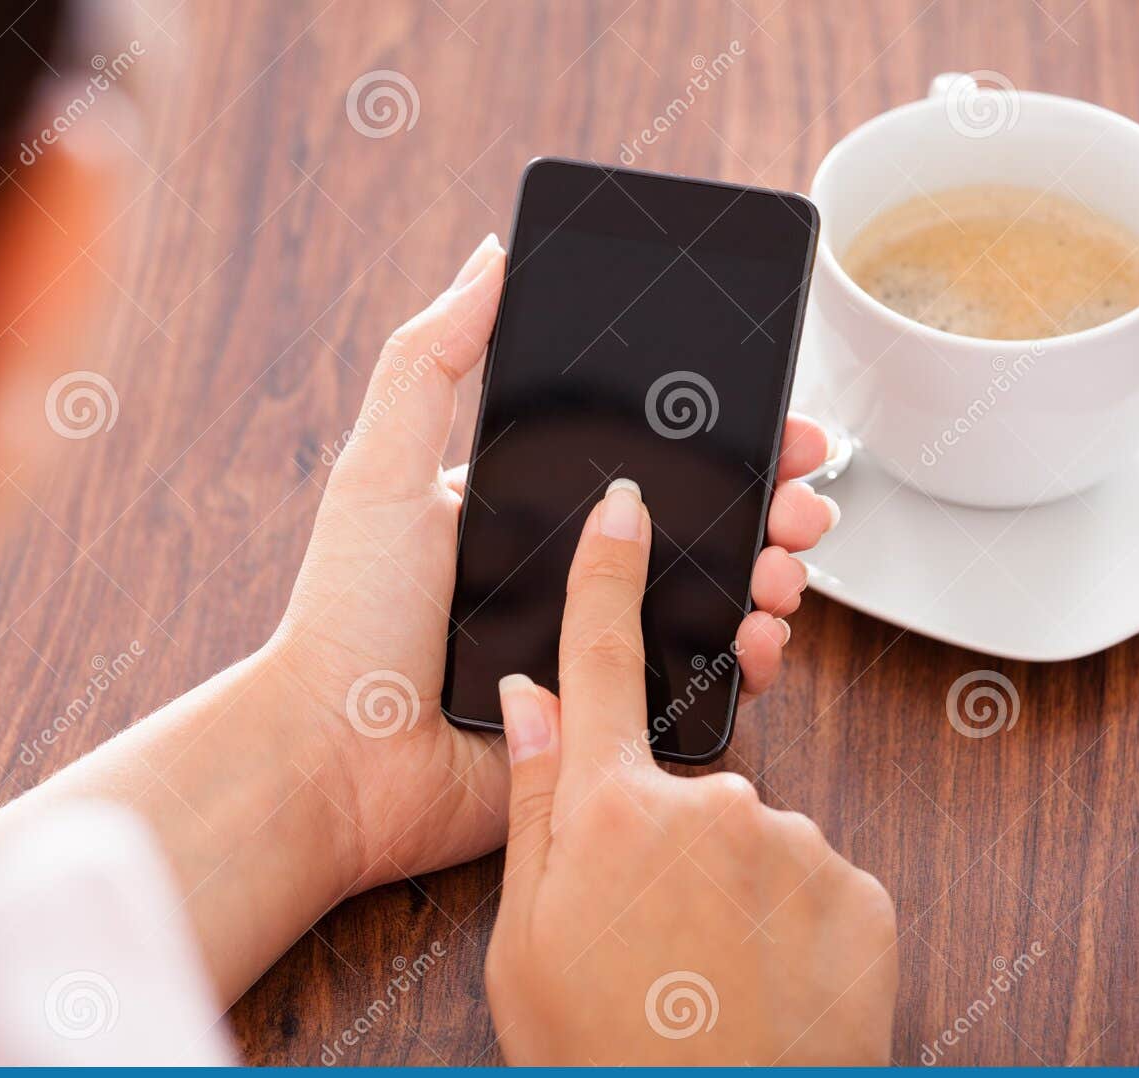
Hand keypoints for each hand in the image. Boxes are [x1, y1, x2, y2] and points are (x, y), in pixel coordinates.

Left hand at [270, 234, 842, 891]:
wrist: (335, 758)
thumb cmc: (347, 615)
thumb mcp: (384, 469)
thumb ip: (429, 361)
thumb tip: (487, 257)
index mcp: (530, 515)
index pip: (647, 464)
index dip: (720, 442)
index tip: (776, 423)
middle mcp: (571, 579)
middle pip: (700, 530)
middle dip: (768, 507)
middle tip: (802, 500)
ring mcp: (595, 652)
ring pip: (713, 605)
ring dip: (770, 577)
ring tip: (788, 567)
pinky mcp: (610, 725)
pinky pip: (697, 688)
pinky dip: (745, 663)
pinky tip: (763, 639)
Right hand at [483, 481, 896, 1063]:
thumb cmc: (609, 1060)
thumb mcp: (525, 944)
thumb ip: (535, 808)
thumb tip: (531, 702)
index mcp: (613, 814)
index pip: (600, 664)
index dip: (609, 574)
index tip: (626, 505)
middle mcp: (712, 807)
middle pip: (684, 786)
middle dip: (670, 842)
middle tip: (652, 942)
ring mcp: (796, 845)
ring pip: (753, 839)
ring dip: (734, 890)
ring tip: (712, 980)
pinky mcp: (862, 888)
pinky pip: (814, 879)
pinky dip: (793, 920)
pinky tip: (769, 984)